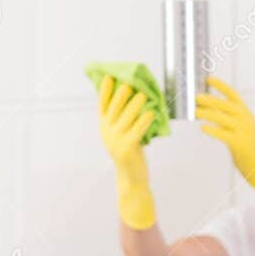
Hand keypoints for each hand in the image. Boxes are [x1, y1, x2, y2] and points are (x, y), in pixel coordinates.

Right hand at [97, 76, 156, 229]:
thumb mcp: (122, 133)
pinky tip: (152, 112)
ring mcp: (115, 140)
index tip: (109, 76)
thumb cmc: (131, 151)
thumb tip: (131, 94)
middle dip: (123, 93)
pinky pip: (138, 129)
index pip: (102, 104)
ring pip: (127, 116)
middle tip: (132, 81)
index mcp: (104, 126)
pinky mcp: (126, 148)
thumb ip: (122, 117)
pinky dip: (145, 119)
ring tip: (144, 94)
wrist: (132, 179)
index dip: (104, 90)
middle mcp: (107, 132)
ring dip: (136, 103)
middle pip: (115, 107)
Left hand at [195, 77, 254, 215]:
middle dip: (209, 100)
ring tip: (195, 111)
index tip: (208, 79)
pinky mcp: (239, 143)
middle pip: (225, 105)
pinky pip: (223, 134)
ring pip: (222, 118)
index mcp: (245, 113)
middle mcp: (245, 119)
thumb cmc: (245, 145)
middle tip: (195, 97)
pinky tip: (203, 128)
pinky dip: (212, 130)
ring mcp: (243, 130)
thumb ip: (228, 117)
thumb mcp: (240, 126)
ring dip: (207, 113)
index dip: (221, 86)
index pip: (233, 94)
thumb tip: (208, 108)